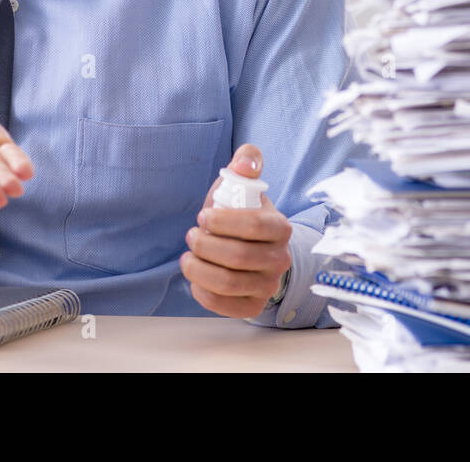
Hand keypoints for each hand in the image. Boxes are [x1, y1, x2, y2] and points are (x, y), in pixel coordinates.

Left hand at [179, 144, 292, 318]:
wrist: (248, 247)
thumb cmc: (240, 213)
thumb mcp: (242, 184)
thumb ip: (246, 162)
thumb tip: (247, 162)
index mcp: (280, 227)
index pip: (254, 225)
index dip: (221, 221)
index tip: (202, 216)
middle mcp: (280, 259)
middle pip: (238, 256)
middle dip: (205, 245)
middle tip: (191, 236)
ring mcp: (268, 285)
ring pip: (228, 283)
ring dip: (199, 268)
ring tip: (188, 257)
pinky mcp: (253, 306)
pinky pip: (225, 306)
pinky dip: (202, 292)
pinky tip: (195, 278)